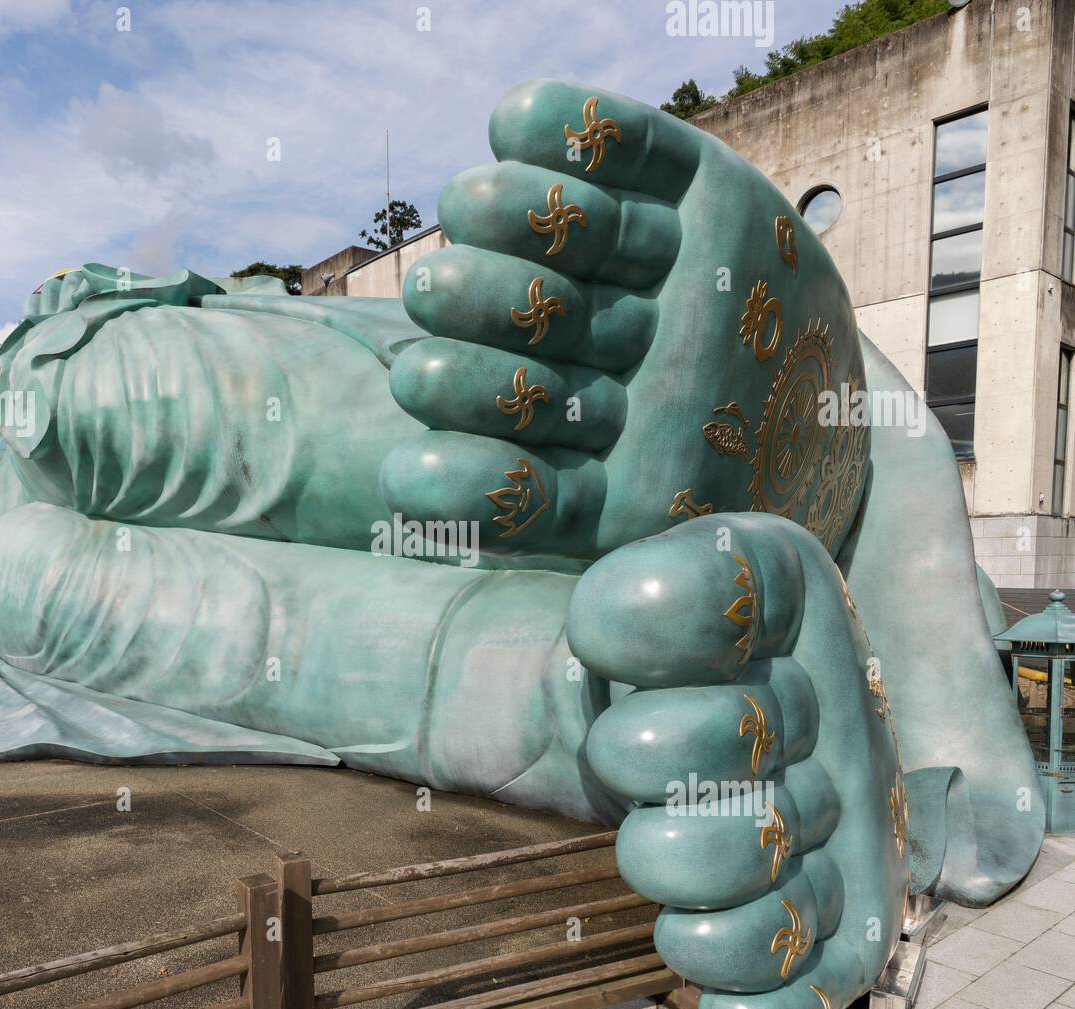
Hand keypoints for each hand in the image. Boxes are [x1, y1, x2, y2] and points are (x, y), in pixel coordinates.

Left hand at [384, 79, 867, 562]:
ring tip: (471, 203)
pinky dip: (580, 130)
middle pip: (525, 343)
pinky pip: (633, 154)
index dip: (464, 479)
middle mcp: (597, 369)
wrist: (859, 427)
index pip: (514, 480)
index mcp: (588, 471)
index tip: (411, 474)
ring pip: (567, 249)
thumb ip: (672, 601)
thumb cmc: (774, 512)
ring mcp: (642, 281)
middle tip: (430, 296)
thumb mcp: (730, 575)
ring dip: (514, 220)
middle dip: (478, 322)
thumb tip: (598, 628)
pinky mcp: (689, 195)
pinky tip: (522, 118)